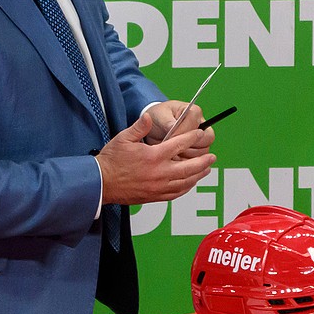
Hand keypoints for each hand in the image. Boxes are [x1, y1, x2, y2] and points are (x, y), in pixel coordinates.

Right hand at [97, 111, 214, 205]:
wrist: (101, 183)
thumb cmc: (111, 161)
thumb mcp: (123, 138)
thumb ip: (139, 127)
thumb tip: (148, 117)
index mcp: (153, 156)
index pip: (179, 144)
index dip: (191, 138)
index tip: (198, 134)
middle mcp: (159, 172)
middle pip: (188, 167)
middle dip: (203, 161)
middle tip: (212, 157)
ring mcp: (158, 186)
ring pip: (185, 182)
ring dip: (198, 175)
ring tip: (206, 170)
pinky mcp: (154, 196)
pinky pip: (176, 193)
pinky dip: (186, 188)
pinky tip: (190, 184)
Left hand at [142, 100, 217, 158]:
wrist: (153, 127)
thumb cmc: (158, 117)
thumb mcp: (160, 116)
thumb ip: (167, 122)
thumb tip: (173, 129)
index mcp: (194, 112)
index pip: (196, 125)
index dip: (183, 133)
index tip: (170, 137)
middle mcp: (201, 125)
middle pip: (207, 139)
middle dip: (189, 145)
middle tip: (174, 147)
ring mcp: (200, 139)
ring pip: (203, 152)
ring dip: (187, 155)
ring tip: (172, 153)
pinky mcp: (196, 150)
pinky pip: (198, 161)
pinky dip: (186, 162)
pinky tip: (174, 158)